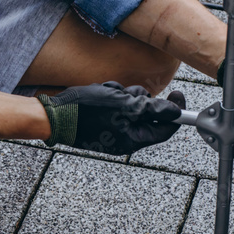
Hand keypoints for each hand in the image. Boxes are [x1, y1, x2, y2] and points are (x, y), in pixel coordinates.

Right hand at [39, 82, 185, 155]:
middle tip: (125, 93)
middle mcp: (124, 139)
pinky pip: (117, 107)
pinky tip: (99, 95)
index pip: (164, 129)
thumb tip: (175, 113)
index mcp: (132, 140)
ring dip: (123, 95)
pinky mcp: (103, 123)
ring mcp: (113, 131)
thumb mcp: (124, 105)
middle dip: (138, 99)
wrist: (54, 115)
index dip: (175, 112)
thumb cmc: (87, 111)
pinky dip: (112, 97)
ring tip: (107, 93)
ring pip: (131, 107)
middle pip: (147, 115)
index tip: (179, 95)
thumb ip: (152, 110)